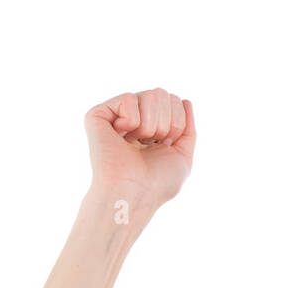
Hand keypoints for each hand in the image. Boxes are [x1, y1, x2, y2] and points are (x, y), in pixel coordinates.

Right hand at [84, 88, 195, 207]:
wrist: (134, 193)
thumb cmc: (157, 183)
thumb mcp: (183, 156)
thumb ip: (188, 129)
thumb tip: (185, 100)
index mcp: (152, 128)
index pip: (174, 102)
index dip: (177, 124)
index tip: (165, 145)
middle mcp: (134, 119)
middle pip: (163, 94)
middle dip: (166, 122)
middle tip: (151, 144)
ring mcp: (116, 116)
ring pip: (150, 94)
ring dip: (151, 125)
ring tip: (136, 143)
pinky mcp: (98, 115)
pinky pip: (129, 98)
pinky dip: (132, 121)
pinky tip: (121, 137)